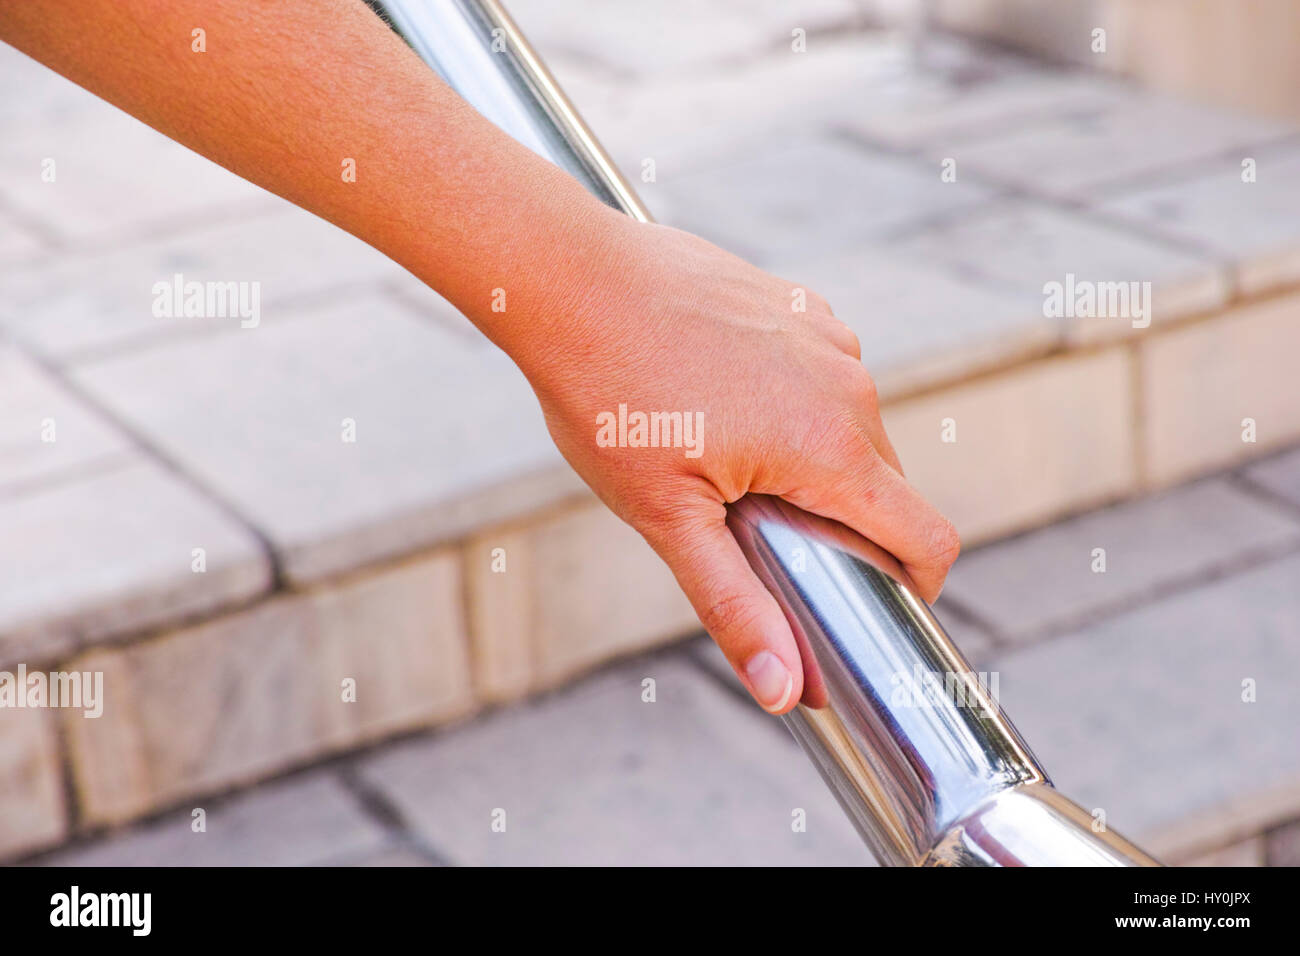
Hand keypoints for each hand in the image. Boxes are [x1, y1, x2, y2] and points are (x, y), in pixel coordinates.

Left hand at [520, 215, 960, 713]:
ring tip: (727, 464)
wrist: (573, 279)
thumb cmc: (610, 395)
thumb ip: (733, 602)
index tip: (875, 602)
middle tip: (762, 536)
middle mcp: (849, 386)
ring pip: (852, 430)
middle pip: (885, 487)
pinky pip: (825, 377)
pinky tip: (723, 402)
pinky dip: (795, 406)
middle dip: (843, 525)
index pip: (927, 536)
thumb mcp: (666, 515)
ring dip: (814, 463)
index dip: (916, 585)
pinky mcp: (802, 307)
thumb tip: (781, 689)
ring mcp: (829, 337)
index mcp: (831, 447)